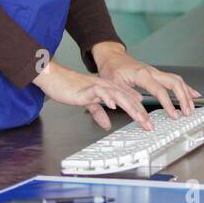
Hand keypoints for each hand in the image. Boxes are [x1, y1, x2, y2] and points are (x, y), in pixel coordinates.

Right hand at [32, 59, 152, 131]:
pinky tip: (114, 106)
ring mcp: (97, 86)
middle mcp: (106, 86)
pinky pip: (100, 91)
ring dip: (130, 107)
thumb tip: (106, 124)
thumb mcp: (87, 102)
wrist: (53, 77)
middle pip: (127, 98)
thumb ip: (98, 112)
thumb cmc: (69, 88)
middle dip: (140, 113)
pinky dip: (108, 98)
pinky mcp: (87, 87)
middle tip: (149, 125)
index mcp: (107, 89)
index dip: (139, 111)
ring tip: (139, 118)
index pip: (128, 99)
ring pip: (119, 95)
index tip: (147, 123)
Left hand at [92, 43, 199, 120]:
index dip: (168, 103)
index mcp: (142, 74)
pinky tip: (191, 93)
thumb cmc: (111, 69)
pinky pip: (174, 79)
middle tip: (188, 112)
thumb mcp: (114, 83)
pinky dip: (184, 86)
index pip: (160, 90)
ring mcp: (155, 71)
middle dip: (184, 98)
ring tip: (192, 105)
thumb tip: (139, 103)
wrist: (111, 56)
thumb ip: (127, 93)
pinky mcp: (156, 73)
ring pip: (176, 80)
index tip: (173, 114)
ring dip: (186, 93)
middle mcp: (151, 71)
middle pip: (174, 83)